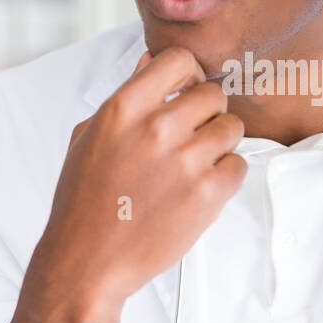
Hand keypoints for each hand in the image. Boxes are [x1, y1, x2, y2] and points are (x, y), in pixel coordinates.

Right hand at [16, 46, 247, 322]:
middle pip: (213, 94)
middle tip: (191, 137)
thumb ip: (124, 97)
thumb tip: (149, 62)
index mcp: (123, 108)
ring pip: (232, 127)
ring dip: (220, 143)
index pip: (178, 60)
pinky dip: (227, 175)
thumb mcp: (89, 138)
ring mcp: (184, 161)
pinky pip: (239, 165)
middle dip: (206, 113)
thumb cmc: (84, 202)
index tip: (184, 93)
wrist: (86, 262)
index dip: (187, 75)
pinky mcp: (206, 194)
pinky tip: (201, 188)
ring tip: (196, 165)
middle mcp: (155, 128)